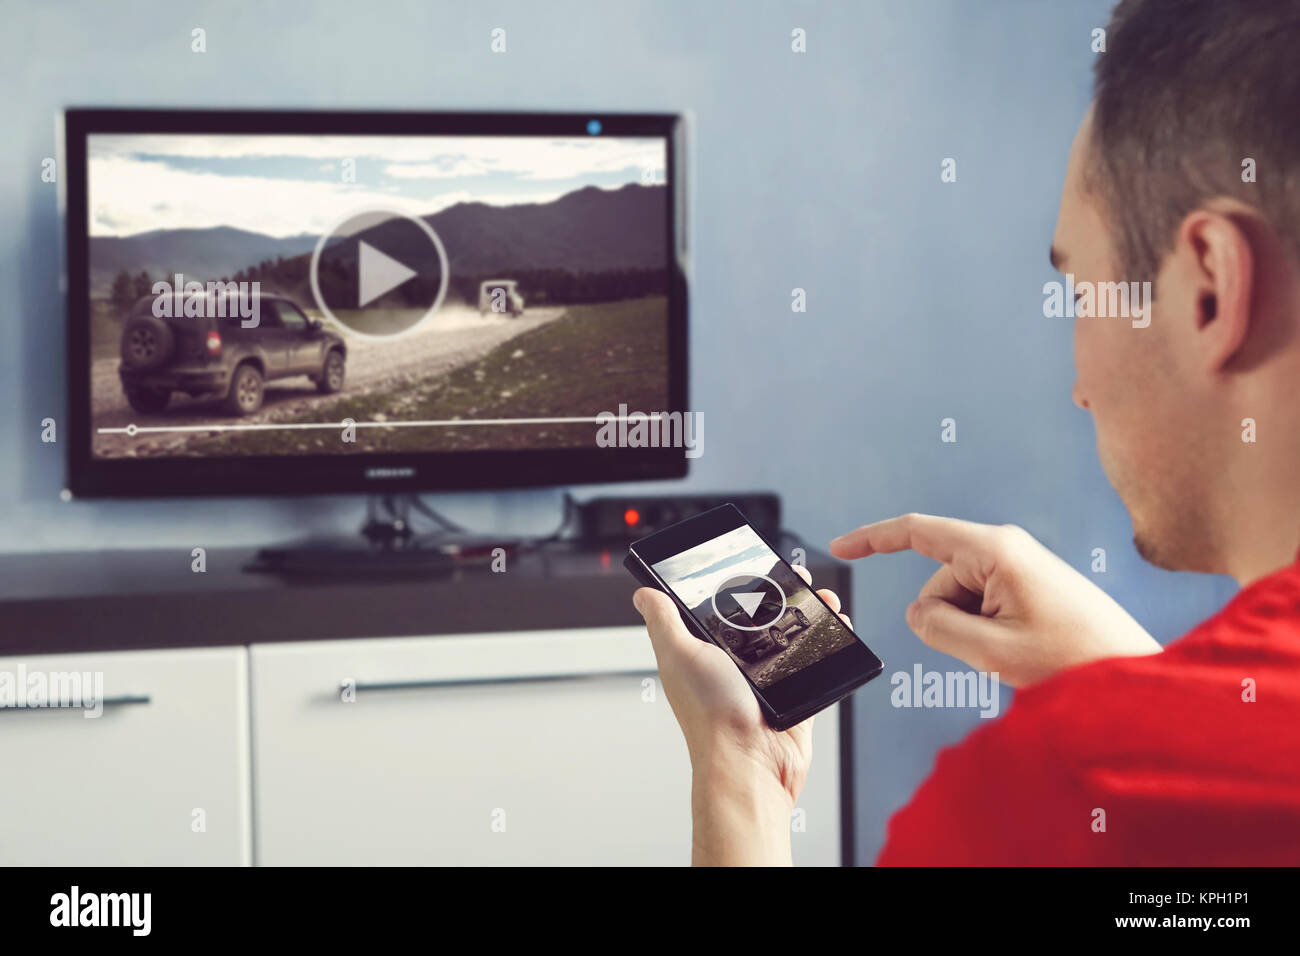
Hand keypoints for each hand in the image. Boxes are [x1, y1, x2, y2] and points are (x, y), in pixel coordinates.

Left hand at [633, 565, 848, 865]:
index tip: (756, 562)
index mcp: (705, 651)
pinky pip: (814, 662)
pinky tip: (838, 626)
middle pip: (763, 616)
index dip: (739, 582)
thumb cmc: (711, 716)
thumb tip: (643, 592)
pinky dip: (829, 642)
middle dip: (783, 592)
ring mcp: (767, 680)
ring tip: (824, 598)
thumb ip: (664, 621)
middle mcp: (735, 664)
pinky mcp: (795, 695)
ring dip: (811, 612)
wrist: (751, 764)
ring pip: (793, 635)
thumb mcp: (680, 655)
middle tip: (798, 576)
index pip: (721, 606)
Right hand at [830, 513, 1159, 687]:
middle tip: (989, 652)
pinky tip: (1022, 652)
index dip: (872, 539)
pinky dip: (987, 635)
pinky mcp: (1029, 587)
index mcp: (996, 550)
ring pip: (959, 601)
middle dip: (946, 620)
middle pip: (939, 582)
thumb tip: (918, 613)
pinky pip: (983, 608)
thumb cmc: (1079, 660)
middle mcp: (1007, 550)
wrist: (1135, 677)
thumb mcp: (992, 650)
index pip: (917, 532)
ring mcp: (1020, 568)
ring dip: (971, 633)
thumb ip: (937, 627)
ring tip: (1017, 654)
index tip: (841, 547)